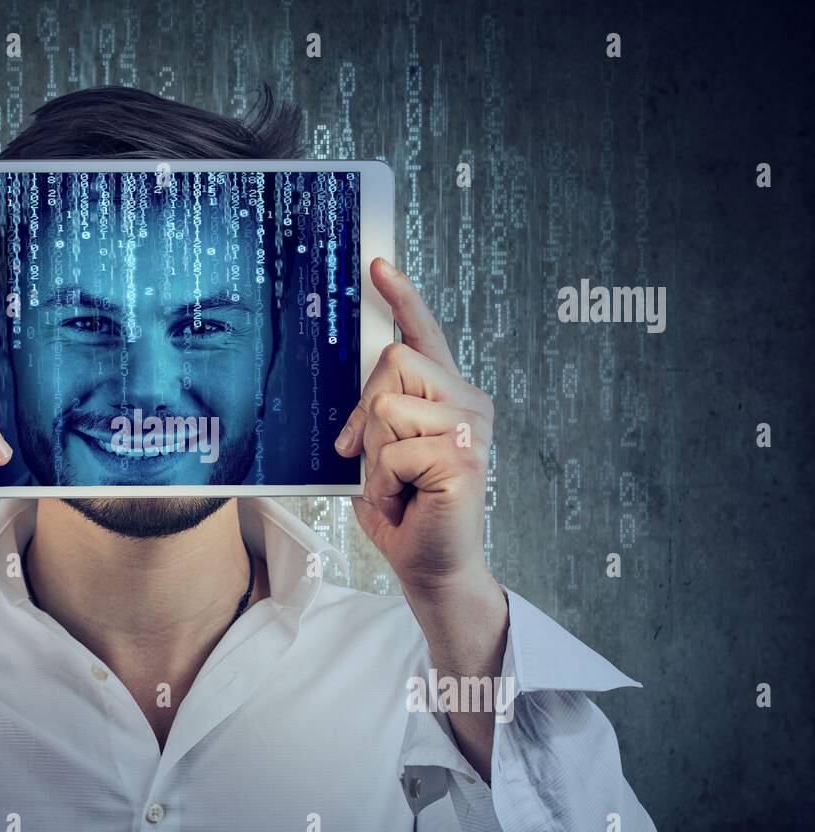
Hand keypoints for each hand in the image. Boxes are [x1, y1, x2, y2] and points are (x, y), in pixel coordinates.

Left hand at [334, 258, 495, 598]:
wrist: (430, 566)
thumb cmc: (403, 509)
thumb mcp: (379, 451)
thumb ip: (375, 413)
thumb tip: (358, 396)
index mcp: (448, 395)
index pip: (425, 335)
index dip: (403, 298)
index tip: (378, 265)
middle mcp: (468, 402)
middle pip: (394, 359)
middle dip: (364, 412)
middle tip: (370, 459)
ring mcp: (472, 427)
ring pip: (387, 404)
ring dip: (374, 454)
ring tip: (395, 485)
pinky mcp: (464, 456)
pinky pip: (393, 448)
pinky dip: (383, 482)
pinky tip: (405, 501)